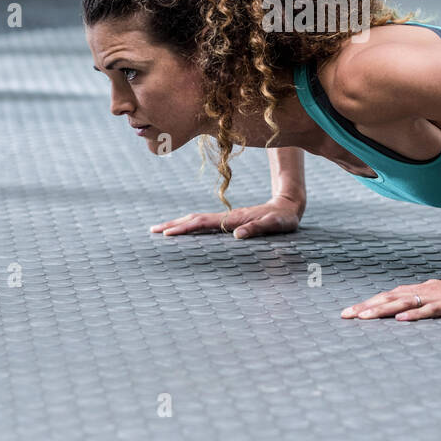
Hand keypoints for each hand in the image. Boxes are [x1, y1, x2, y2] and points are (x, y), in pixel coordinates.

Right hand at [149, 195, 303, 238]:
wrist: (288, 204)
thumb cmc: (284, 218)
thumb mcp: (275, 225)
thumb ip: (258, 228)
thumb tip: (236, 235)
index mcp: (234, 219)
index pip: (204, 223)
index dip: (186, 228)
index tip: (168, 233)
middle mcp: (227, 217)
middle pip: (194, 218)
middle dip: (173, 224)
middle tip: (152, 230)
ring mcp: (227, 218)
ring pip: (198, 219)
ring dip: (179, 224)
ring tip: (161, 230)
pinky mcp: (230, 221)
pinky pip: (205, 223)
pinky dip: (191, 226)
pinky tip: (184, 230)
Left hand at [340, 270, 440, 320]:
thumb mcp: (440, 296)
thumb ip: (422, 300)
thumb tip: (404, 307)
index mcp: (419, 290)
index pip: (388, 296)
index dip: (368, 303)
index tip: (349, 312)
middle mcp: (423, 291)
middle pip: (389, 298)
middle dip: (366, 306)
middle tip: (345, 315)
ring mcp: (436, 297)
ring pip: (403, 303)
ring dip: (382, 310)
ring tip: (364, 317)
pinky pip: (428, 310)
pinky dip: (413, 315)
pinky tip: (400, 320)